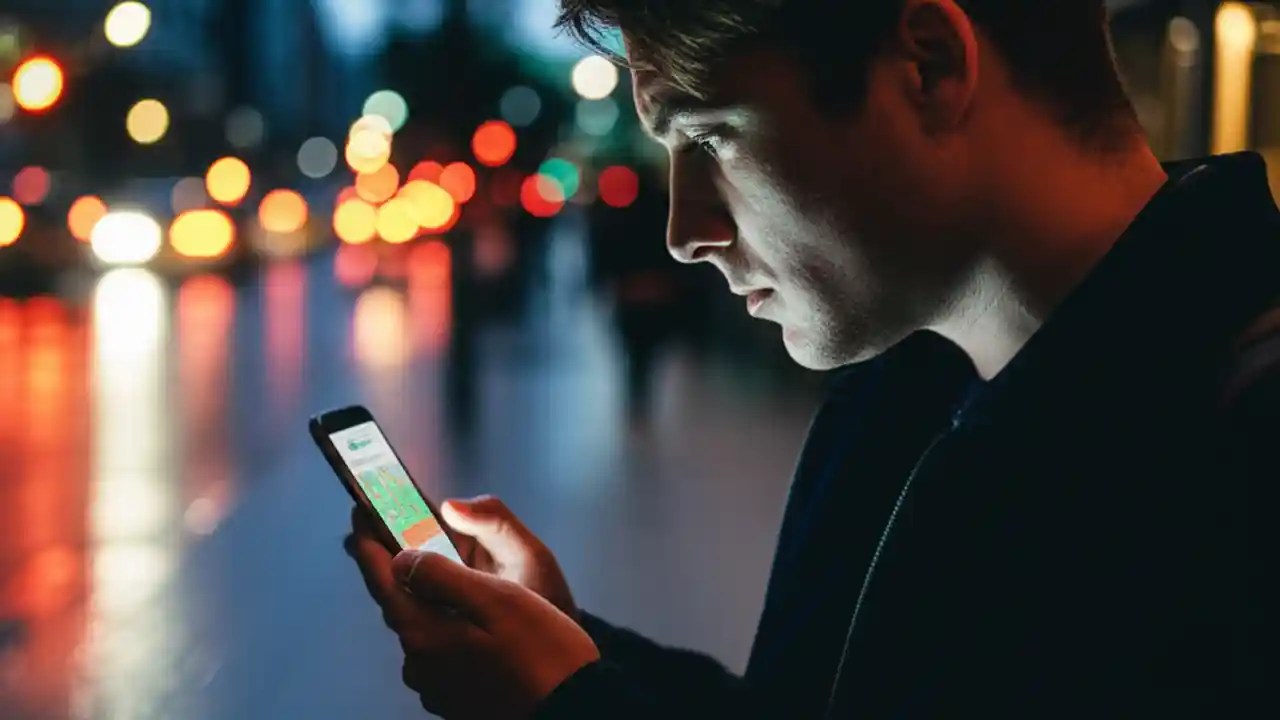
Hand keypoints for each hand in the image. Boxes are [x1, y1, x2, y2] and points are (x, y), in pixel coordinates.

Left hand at [346, 518, 598, 718]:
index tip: (360, 510)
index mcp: (423, 635)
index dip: (368, 541)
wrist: (576, 708)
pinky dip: (447, 623)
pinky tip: (472, 614)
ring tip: (450, 567)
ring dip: (429, 596)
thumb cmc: (544, 653)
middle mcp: (420, 664)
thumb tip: (403, 559)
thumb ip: (441, 574)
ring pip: (422, 625)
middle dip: (403, 565)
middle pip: (400, 601)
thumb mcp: (497, 599)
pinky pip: (439, 649)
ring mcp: (435, 686)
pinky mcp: (454, 698)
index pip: (382, 579)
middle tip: (407, 527)